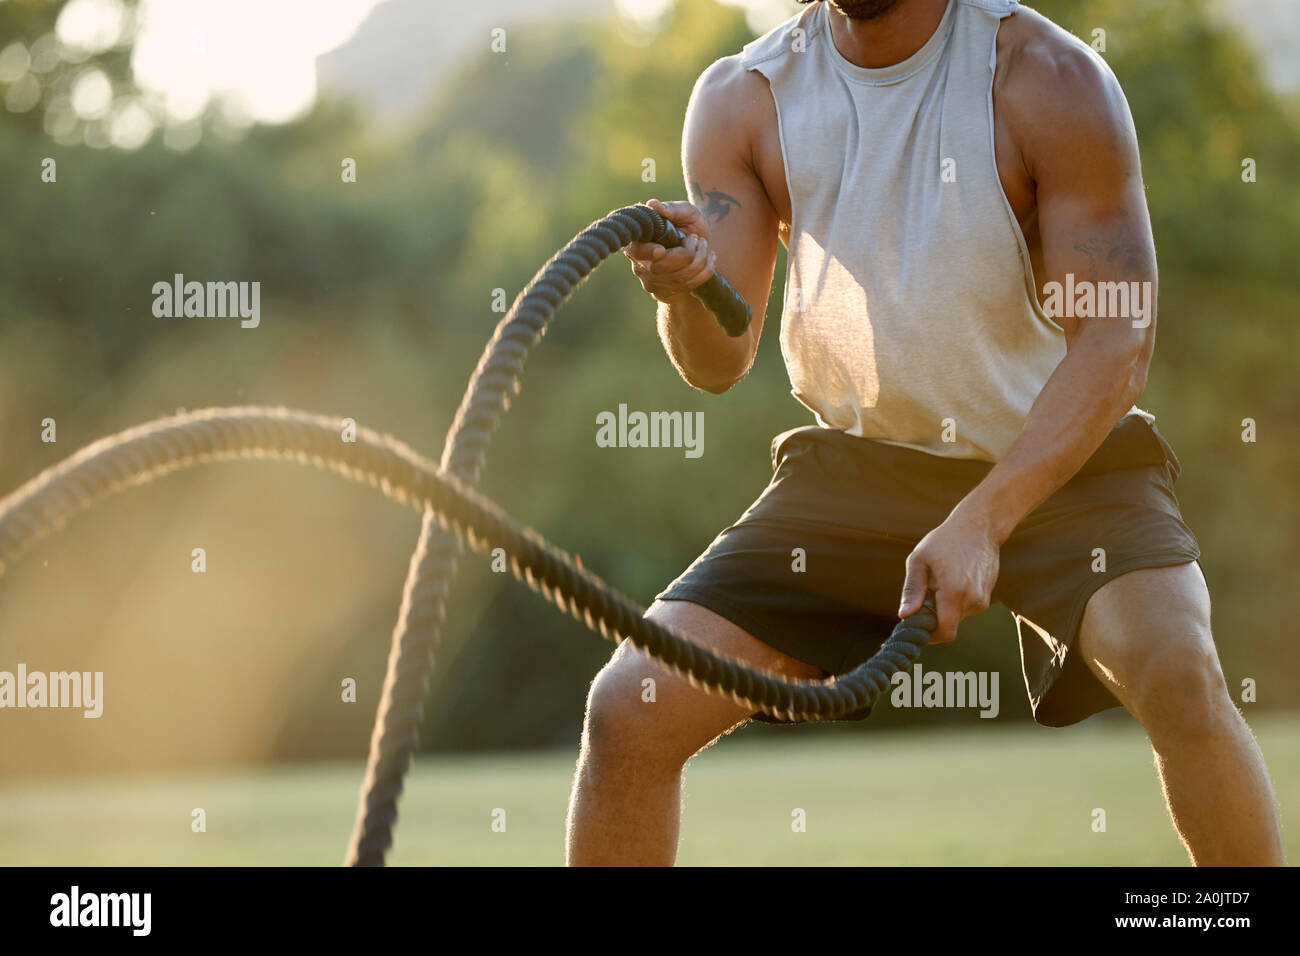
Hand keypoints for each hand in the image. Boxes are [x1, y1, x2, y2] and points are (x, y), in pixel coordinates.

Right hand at [624, 198, 716, 302]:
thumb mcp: (684, 211)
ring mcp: (652, 281)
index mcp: (638, 241)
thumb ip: (670, 208)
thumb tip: (652, 204)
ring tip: (703, 244)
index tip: (661, 250)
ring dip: (700, 258)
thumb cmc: (688, 223)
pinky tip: (708, 258)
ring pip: (679, 277)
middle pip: (661, 267)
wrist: (700, 245)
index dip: (648, 252)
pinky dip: (706, 269)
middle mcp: (640, 264)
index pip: (637, 251)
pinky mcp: (666, 292)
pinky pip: (691, 284)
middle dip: (687, 252)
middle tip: (695, 238)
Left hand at [898, 505, 1001, 643]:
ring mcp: (982, 599)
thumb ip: (912, 590)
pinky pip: (966, 608)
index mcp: (954, 593)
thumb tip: (904, 615)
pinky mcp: (987, 596)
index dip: (930, 636)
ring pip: (957, 617)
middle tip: (926, 593)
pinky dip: (955, 600)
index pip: (945, 632)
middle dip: (934, 616)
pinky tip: (953, 579)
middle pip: (949, 624)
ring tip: (941, 580)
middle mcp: (972, 600)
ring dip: (945, 607)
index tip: (917, 626)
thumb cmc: (945, 541)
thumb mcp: (919, 560)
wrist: (979, 527)